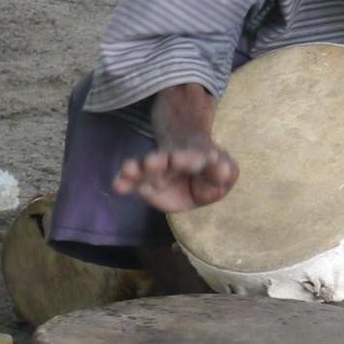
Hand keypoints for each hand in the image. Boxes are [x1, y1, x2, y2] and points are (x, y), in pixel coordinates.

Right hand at [113, 142, 238, 214]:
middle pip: (165, 160)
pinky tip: (117, 185)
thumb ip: (226, 172)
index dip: (187, 158)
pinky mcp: (146, 183)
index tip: (179, 159)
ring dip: (138, 169)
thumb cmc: (213, 171)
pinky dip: (125, 182)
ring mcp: (159, 170)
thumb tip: (222, 166)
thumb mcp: (227, 171)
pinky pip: (134, 182)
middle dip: (159, 161)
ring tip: (127, 169)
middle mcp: (174, 161)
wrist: (193, 166)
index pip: (193, 158)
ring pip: (146, 168)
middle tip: (152, 162)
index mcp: (197, 157)